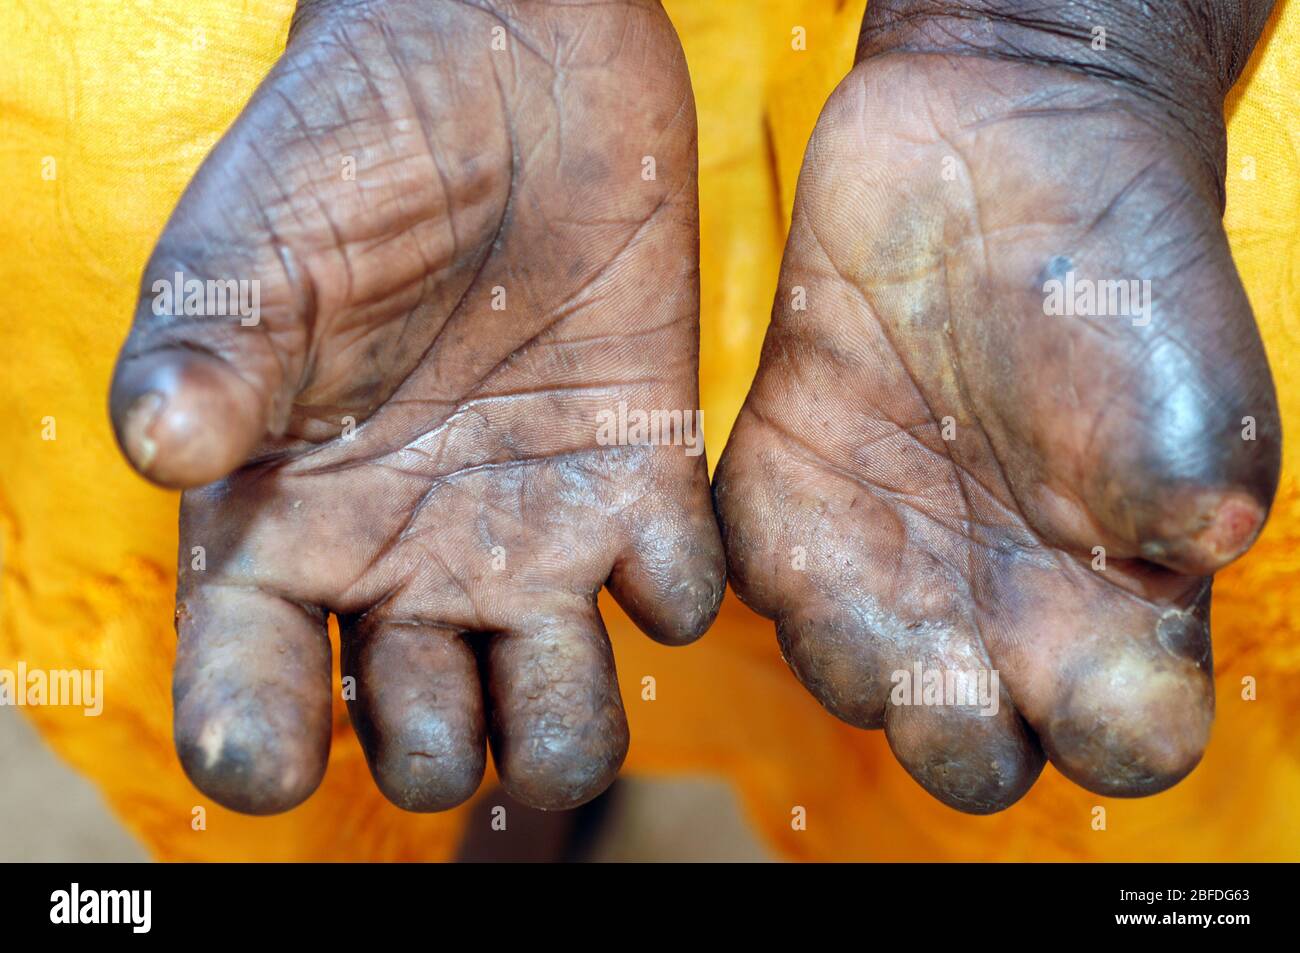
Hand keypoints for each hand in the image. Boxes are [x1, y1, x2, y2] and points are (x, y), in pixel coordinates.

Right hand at [109, 0, 722, 813]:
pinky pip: (674, 592)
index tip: (268, 760)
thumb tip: (159, 448)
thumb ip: (206, 355)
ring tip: (560, 676)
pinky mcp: (642, 474)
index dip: (252, 740)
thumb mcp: (252, 248)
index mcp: (289, 521)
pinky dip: (673, 592)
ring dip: (565, 730)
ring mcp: (534, 525)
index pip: (252, 680)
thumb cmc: (348, 148)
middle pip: (425, 731)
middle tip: (445, 708)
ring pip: (558, 706)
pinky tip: (647, 530)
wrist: (502, 65)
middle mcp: (411, 551)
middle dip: (438, 752)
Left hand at [716, 0, 1280, 811]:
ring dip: (845, 647)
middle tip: (944, 639)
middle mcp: (995, 602)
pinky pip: (756, 571)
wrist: (1006, 153)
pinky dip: (762, 564)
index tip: (1080, 664)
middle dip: (946, 728)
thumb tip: (1185, 544)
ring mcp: (885, 550)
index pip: (1117, 742)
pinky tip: (789, 505)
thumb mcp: (1186, 379)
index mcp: (1114, 603)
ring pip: (844, 670)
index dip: (1104, 738)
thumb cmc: (1123, 271)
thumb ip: (1182, 487)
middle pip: (959, 745)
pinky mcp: (793, 487)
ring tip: (863, 552)